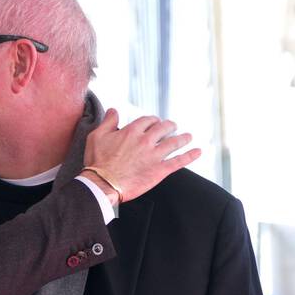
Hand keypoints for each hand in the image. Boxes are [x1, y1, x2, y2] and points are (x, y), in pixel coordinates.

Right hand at [82, 108, 200, 202]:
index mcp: (132, 131)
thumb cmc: (97, 162)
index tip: (154, 122)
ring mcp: (154, 155)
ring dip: (183, 137)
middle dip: (169, 126)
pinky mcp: (159, 170)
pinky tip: (198, 151)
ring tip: (188, 136)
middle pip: (163, 128)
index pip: (147, 120)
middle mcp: (146, 141)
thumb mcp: (97, 136)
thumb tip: (113, 110)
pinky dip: (190, 155)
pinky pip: (179, 161)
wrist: (103, 184)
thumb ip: (108, 122)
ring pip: (174, 142)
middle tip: (172, 127)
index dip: (152, 120)